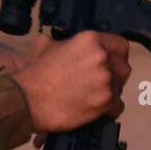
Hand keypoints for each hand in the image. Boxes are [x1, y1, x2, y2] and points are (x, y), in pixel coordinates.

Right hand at [12, 31, 129, 134]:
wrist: (27, 100)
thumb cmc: (35, 75)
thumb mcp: (46, 45)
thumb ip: (64, 41)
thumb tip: (66, 42)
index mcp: (90, 40)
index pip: (120, 45)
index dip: (116, 55)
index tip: (111, 62)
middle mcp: (101, 57)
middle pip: (123, 67)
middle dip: (114, 75)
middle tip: (100, 81)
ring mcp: (105, 80)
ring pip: (120, 87)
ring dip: (110, 91)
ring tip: (93, 95)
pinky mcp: (104, 102)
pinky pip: (117, 106)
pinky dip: (109, 109)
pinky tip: (95, 108)